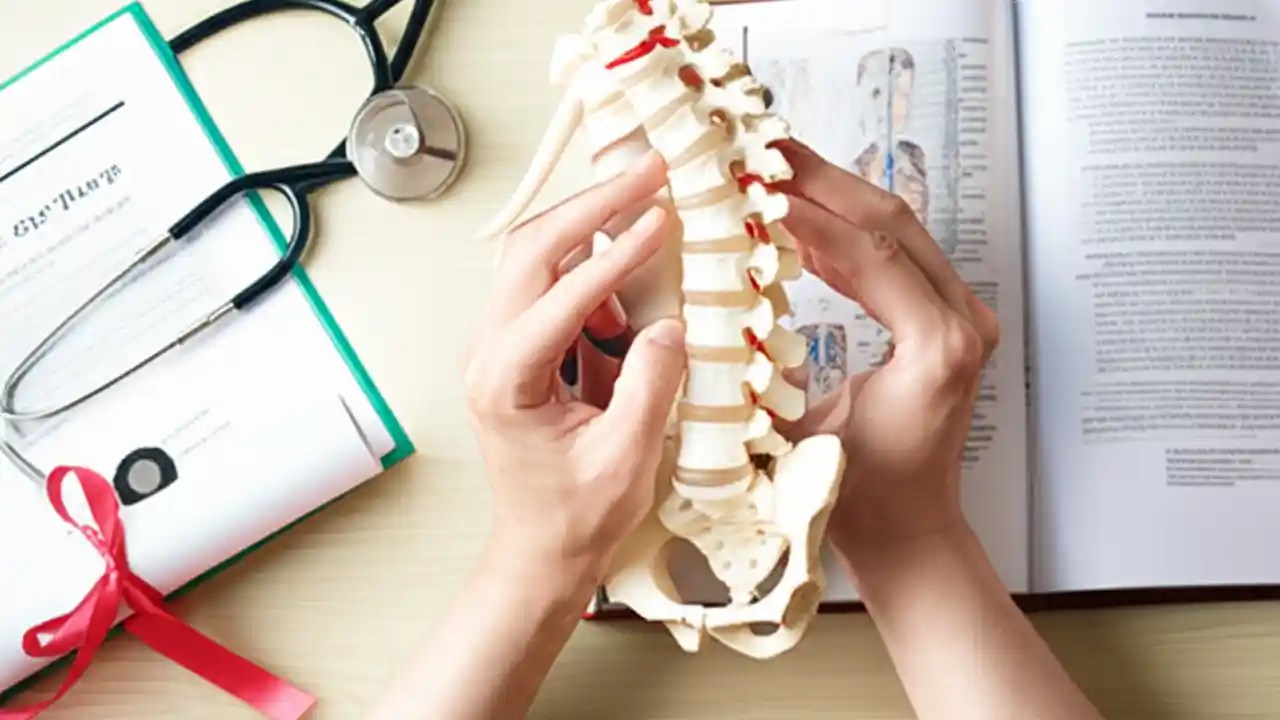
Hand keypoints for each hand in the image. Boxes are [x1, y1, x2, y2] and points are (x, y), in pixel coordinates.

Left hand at [462, 150, 685, 582]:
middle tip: (648, 172)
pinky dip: (588, 267)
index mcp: (505, 383)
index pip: (560, 298)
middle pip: (531, 251)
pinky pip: (547, 285)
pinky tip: (627, 280)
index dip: (615, 255)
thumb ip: (649, 387)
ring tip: (645, 207)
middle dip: (592, 206)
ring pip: (533, 257)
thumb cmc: (576, 516)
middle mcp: (489, 354)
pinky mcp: (518, 348)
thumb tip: (670, 325)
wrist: (541, 549)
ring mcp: (497, 347)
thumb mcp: (625, 459)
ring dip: (587, 225)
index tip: (661, 222)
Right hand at [772, 139, 999, 556]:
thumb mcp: (804, 429)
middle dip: (825, 182)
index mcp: (938, 348)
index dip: (810, 214)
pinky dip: (850, 232)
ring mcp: (963, 318)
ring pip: (900, 230)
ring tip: (780, 170)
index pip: (871, 254)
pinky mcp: (949, 321)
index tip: (760, 185)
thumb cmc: (862, 497)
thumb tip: (716, 310)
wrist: (912, 532)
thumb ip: (768, 365)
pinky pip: (899, 257)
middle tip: (768, 151)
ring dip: (838, 197)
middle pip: (894, 223)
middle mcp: (963, 323)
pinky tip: (806, 220)